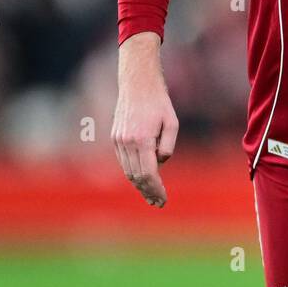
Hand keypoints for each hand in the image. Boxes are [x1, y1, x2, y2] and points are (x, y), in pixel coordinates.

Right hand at [111, 33, 178, 206]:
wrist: (137, 83)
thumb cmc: (159, 102)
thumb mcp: (172, 123)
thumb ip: (168, 146)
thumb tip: (159, 162)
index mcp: (142, 139)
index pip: (149, 173)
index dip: (156, 189)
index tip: (163, 199)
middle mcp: (127, 142)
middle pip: (137, 176)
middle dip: (148, 192)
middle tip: (158, 203)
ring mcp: (118, 140)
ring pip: (128, 171)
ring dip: (139, 186)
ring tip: (150, 196)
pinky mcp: (115, 137)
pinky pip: (123, 161)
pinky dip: (132, 173)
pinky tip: (142, 180)